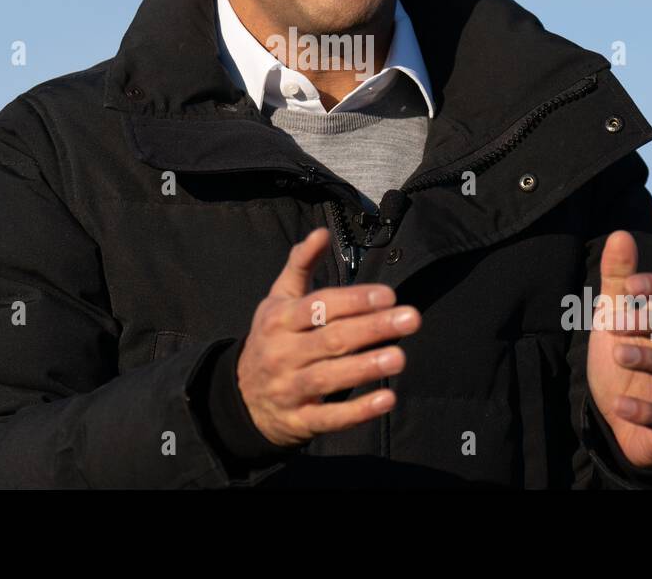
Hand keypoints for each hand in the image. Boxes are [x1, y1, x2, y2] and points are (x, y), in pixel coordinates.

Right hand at [238, 227, 421, 448]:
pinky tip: (386, 398)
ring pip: (330, 377)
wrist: (240, 397)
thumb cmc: (271, 338)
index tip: (389, 295)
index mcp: (279, 319)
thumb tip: (321, 232)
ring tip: (399, 357)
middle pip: (330, 339)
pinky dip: (357, 410)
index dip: (354, 300)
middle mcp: (282, 353)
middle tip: (410, 319)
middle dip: (372, 328)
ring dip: (366, 367)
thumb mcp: (278, 299)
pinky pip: (330, 417)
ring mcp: (289, 388)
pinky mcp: (299, 420)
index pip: (318, 307)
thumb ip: (300, 264)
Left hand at [587, 230, 651, 469]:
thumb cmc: (621, 359)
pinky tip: (618, 404)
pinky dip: (644, 411)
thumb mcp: (612, 318)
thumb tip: (621, 234)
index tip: (630, 287)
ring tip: (617, 354)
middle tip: (613, 324)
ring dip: (648, 359)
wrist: (616, 419)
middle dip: (648, 323)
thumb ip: (618, 280)